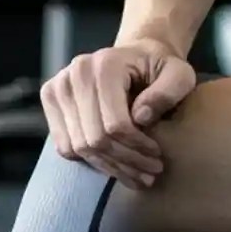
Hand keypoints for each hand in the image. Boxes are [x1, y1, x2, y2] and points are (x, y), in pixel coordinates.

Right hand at [40, 40, 195, 189]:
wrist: (135, 57)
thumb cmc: (159, 68)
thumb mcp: (180, 74)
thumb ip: (169, 92)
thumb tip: (140, 117)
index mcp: (105, 65)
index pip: (114, 123)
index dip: (136, 147)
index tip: (157, 155)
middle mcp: (75, 74)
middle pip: (94, 139)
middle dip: (125, 162)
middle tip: (150, 172)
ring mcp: (58, 87)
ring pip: (78, 147)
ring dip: (109, 167)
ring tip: (136, 174)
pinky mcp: (50, 100)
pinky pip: (65, 146)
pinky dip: (90, 161)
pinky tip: (114, 163)